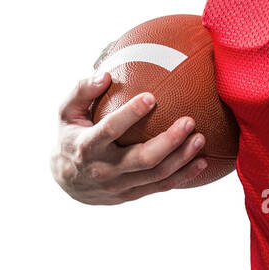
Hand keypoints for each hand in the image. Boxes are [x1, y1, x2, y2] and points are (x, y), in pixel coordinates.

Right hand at [50, 73, 209, 204]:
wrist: (67, 182)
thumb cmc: (71, 136)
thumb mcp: (65, 113)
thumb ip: (81, 91)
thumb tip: (105, 75)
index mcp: (87, 146)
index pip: (111, 130)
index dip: (130, 114)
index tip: (151, 96)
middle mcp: (104, 169)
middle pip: (142, 158)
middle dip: (169, 141)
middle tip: (189, 121)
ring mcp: (119, 186)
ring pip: (156, 174)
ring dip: (182, 158)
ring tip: (201, 138)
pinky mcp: (131, 195)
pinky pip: (161, 187)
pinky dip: (184, 175)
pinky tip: (203, 161)